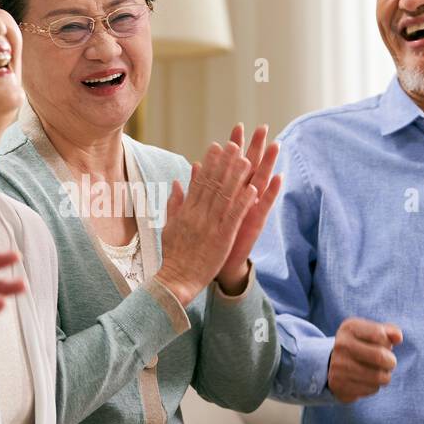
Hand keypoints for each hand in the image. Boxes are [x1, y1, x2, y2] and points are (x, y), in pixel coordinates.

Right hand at [156, 138, 257, 306]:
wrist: (174, 281)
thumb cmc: (173, 256)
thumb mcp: (169, 225)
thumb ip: (174, 203)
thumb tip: (177, 183)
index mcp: (187, 211)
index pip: (200, 181)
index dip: (210, 163)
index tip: (218, 146)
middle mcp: (198, 214)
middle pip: (213, 183)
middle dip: (224, 162)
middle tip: (235, 143)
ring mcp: (210, 225)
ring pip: (225, 195)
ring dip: (237, 176)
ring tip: (248, 158)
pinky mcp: (221, 238)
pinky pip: (234, 216)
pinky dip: (243, 202)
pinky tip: (253, 189)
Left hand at [216, 123, 282, 294]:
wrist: (217, 265)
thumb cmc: (208, 238)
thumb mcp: (200, 209)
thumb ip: (199, 187)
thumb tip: (195, 166)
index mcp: (228, 194)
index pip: (231, 165)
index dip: (235, 147)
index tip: (237, 128)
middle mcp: (241, 199)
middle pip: (250, 168)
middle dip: (256, 148)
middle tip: (263, 127)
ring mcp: (250, 209)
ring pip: (261, 182)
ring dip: (268, 164)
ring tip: (276, 145)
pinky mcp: (255, 223)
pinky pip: (264, 205)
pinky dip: (271, 192)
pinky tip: (278, 178)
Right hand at [327, 317, 402, 402]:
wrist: (333, 363)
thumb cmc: (362, 345)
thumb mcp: (372, 332)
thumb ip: (389, 331)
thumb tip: (398, 338)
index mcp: (350, 328)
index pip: (379, 334)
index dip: (388, 342)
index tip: (385, 345)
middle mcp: (341, 345)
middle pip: (379, 356)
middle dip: (391, 361)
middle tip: (389, 363)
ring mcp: (338, 366)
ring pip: (378, 376)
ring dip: (385, 376)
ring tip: (379, 372)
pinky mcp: (340, 385)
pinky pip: (371, 389)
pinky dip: (374, 386)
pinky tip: (367, 381)